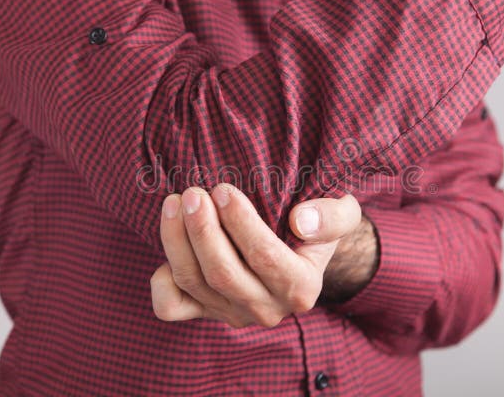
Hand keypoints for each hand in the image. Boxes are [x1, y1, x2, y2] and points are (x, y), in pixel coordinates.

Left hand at [150, 184, 365, 327]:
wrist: (303, 251)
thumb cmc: (317, 227)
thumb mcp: (342, 214)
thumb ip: (333, 216)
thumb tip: (301, 221)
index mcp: (302, 288)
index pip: (264, 257)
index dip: (240, 223)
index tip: (223, 189)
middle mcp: (267, 309)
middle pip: (223, 274)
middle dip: (202, 230)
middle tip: (192, 192)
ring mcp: (233, 314)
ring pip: (194, 283)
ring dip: (177, 241)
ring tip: (174, 202)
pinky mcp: (206, 313)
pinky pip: (171, 308)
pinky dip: (161, 280)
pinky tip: (170, 246)